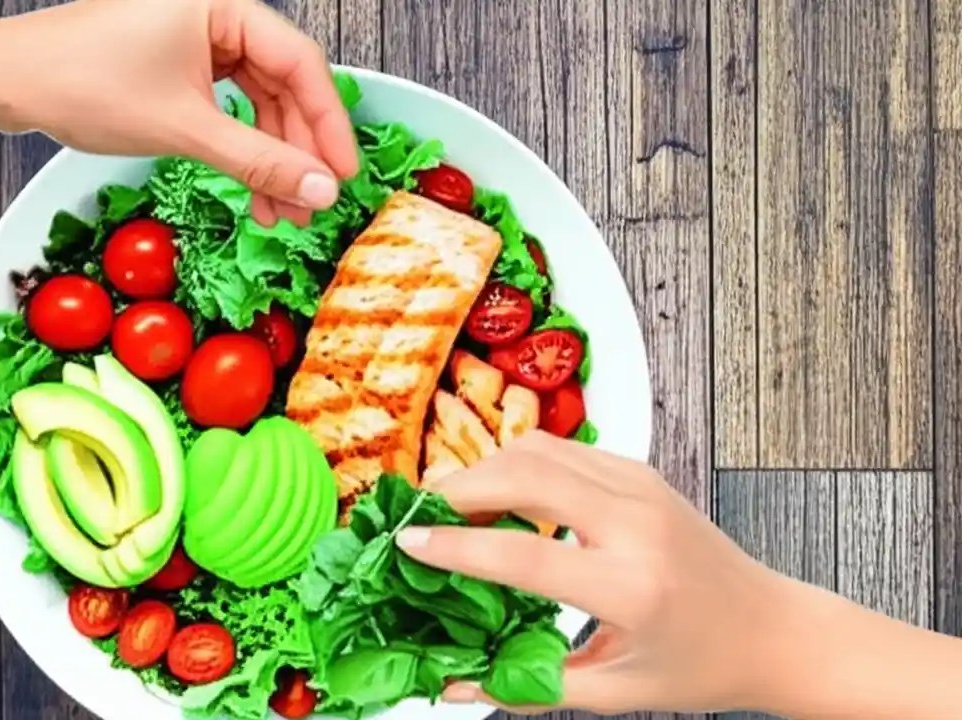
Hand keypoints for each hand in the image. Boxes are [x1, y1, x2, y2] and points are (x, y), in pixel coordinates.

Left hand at [0, 0, 358, 226]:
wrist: (6, 82)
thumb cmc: (81, 83)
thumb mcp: (183, 129)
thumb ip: (259, 161)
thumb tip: (319, 188)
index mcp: (221, 4)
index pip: (301, 63)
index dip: (328, 124)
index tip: (343, 174)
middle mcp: (215, 13)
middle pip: (283, 85)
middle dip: (298, 151)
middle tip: (313, 204)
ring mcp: (196, 39)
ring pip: (257, 103)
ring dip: (271, 160)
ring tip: (283, 213)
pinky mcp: (178, 64)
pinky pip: (228, 108)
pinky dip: (240, 151)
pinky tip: (253, 193)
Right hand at [396, 430, 783, 713]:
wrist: (773, 630)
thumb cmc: (700, 666)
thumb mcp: (613, 691)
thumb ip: (527, 686)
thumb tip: (453, 683)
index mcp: (630, 586)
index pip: (522, 554)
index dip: (455, 547)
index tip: (408, 544)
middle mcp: (637, 524)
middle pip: (524, 474)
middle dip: (460, 487)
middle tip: (423, 515)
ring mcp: (642, 488)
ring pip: (540, 448)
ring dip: (487, 469)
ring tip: (455, 507)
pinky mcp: (642, 473)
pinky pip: (564, 450)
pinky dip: (520, 465)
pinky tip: (502, 497)